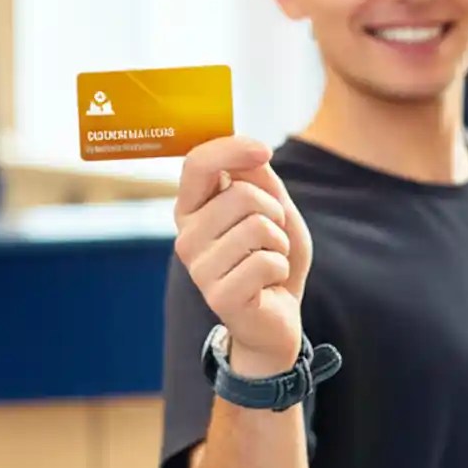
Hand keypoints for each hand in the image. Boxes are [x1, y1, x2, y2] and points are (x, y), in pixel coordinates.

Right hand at [174, 136, 312, 376]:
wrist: (275, 319)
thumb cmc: (271, 257)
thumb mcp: (273, 208)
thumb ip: (260, 179)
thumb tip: (252, 153)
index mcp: (192, 208)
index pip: (197, 163)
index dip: (230, 148)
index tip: (264, 149)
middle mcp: (186, 235)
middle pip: (241, 194)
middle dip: (273, 212)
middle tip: (271, 238)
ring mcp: (198, 267)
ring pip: (258, 226)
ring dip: (279, 243)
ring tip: (269, 261)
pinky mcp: (218, 295)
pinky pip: (266, 261)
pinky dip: (281, 269)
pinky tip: (268, 284)